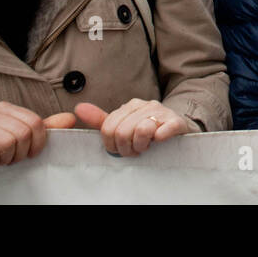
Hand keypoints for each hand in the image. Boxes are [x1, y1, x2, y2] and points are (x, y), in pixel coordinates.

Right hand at [0, 101, 75, 164]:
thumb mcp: (21, 136)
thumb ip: (45, 127)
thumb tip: (70, 118)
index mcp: (4, 107)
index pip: (35, 123)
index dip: (38, 143)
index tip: (30, 153)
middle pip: (22, 134)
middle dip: (20, 152)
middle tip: (10, 157)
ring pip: (7, 143)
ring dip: (5, 158)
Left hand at [74, 98, 192, 156]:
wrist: (179, 128)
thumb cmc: (149, 130)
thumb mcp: (125, 125)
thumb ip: (101, 120)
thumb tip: (78, 109)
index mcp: (130, 106)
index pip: (108, 128)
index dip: (111, 145)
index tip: (120, 149)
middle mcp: (145, 105)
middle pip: (122, 132)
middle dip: (126, 148)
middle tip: (135, 151)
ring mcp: (162, 112)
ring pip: (141, 130)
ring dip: (141, 146)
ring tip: (146, 147)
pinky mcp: (176, 121)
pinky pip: (163, 131)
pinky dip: (159, 139)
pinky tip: (159, 141)